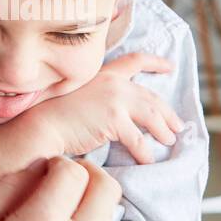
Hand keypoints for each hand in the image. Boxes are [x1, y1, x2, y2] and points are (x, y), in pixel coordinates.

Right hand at [0, 155, 116, 220]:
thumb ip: (7, 187)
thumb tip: (38, 167)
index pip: (74, 172)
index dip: (60, 164)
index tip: (46, 175)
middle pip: (108, 186)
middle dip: (88, 175)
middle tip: (65, 184)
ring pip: (108, 213)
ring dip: (88, 204)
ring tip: (59, 217)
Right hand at [27, 53, 183, 163]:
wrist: (42, 124)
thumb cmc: (55, 114)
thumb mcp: (80, 94)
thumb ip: (99, 96)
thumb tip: (116, 112)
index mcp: (104, 72)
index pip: (135, 60)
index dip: (156, 62)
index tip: (170, 66)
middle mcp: (113, 82)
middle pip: (151, 96)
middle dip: (168, 112)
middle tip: (177, 125)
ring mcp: (115, 99)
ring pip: (151, 116)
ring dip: (164, 130)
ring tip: (169, 141)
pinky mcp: (114, 119)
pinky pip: (138, 140)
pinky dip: (146, 153)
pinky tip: (148, 161)